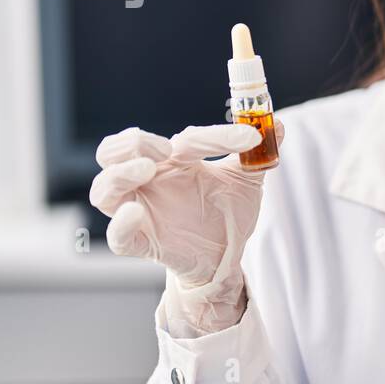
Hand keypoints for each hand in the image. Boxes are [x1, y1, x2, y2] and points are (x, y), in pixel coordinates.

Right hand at [89, 121, 284, 330]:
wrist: (226, 256)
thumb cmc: (227, 213)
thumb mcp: (246, 181)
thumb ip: (257, 155)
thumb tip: (281, 126)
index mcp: (172, 161)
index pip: (182, 138)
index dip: (216, 136)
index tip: (250, 138)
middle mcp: (149, 181)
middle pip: (113, 152)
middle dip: (132, 143)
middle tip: (165, 149)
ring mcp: (141, 210)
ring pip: (103, 189)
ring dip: (120, 174)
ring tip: (148, 168)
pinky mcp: (142, 242)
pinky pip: (117, 236)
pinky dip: (120, 224)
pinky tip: (136, 214)